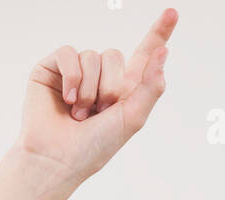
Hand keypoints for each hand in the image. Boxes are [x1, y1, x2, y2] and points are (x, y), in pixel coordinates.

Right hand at [13, 8, 177, 187]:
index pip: (143, 54)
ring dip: (88, 89)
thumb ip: (151, 86)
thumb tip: (163, 51)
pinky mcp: (52, 69)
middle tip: (98, 113)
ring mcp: (75, 72)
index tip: (172, 13)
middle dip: (109, 86)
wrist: (56, 161)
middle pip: (114, 55)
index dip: (157, 34)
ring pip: (92, 56)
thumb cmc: (93, 148)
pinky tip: (66, 99)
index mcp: (122, 89)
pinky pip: (69, 54)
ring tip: (79, 114)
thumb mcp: (132, 119)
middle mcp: (99, 77)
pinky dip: (71, 77)